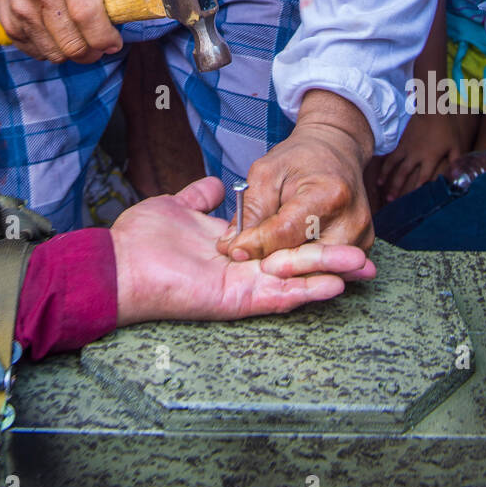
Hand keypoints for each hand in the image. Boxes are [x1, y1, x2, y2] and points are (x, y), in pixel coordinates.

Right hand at [0, 0, 122, 62]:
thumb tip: (120, 19)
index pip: (87, 14)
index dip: (105, 36)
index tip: (114, 41)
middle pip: (72, 43)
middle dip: (93, 51)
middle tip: (98, 43)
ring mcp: (20, 10)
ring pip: (56, 55)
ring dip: (72, 52)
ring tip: (76, 34)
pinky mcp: (7, 26)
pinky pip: (39, 53)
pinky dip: (52, 48)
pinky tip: (54, 29)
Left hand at [111, 177, 375, 324]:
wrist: (117, 262)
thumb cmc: (141, 237)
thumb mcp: (176, 205)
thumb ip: (198, 197)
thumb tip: (214, 186)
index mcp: (233, 248)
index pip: (280, 238)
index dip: (307, 233)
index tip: (335, 218)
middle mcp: (244, 269)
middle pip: (298, 263)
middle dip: (334, 260)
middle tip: (368, 256)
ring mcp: (243, 287)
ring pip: (296, 281)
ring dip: (329, 274)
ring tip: (364, 267)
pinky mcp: (237, 300)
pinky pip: (278, 298)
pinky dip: (306, 292)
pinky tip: (334, 286)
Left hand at [215, 92, 374, 260]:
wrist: (336, 151)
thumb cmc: (301, 159)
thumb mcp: (267, 172)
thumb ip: (251, 210)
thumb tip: (232, 245)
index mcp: (329, 193)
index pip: (288, 231)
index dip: (258, 243)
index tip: (234, 249)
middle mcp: (351, 220)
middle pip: (306, 259)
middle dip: (272, 264)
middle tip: (246, 259)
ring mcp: (360, 238)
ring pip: (316, 270)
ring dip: (288, 269)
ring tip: (264, 258)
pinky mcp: (361, 248)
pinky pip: (327, 269)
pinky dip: (304, 267)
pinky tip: (286, 257)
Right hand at [376, 110, 478, 201]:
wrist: (433, 108)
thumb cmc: (447, 128)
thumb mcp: (456, 146)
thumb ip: (456, 163)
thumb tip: (458, 179)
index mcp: (430, 158)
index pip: (424, 178)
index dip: (418, 190)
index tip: (413, 202)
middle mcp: (416, 155)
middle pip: (404, 174)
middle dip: (396, 188)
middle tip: (390, 200)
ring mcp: (407, 147)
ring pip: (393, 164)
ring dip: (386, 175)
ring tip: (379, 186)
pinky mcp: (402, 140)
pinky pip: (391, 154)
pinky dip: (385, 162)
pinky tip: (380, 168)